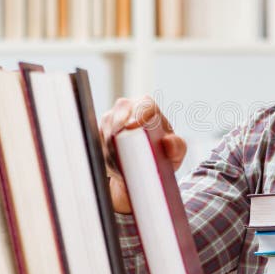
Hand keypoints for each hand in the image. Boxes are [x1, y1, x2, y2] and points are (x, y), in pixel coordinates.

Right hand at [99, 95, 186, 213]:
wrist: (145, 164)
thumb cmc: (164, 152)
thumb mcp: (176, 151)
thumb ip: (177, 146)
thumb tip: (169, 142)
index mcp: (148, 106)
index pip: (143, 106)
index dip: (136, 115)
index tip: (131, 127)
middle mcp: (126, 108)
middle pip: (118, 115)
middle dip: (118, 134)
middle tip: (122, 153)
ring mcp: (110, 119)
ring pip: (105, 131)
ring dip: (111, 150)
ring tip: (123, 166)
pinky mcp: (98, 132)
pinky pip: (97, 144)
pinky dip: (105, 156)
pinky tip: (115, 167)